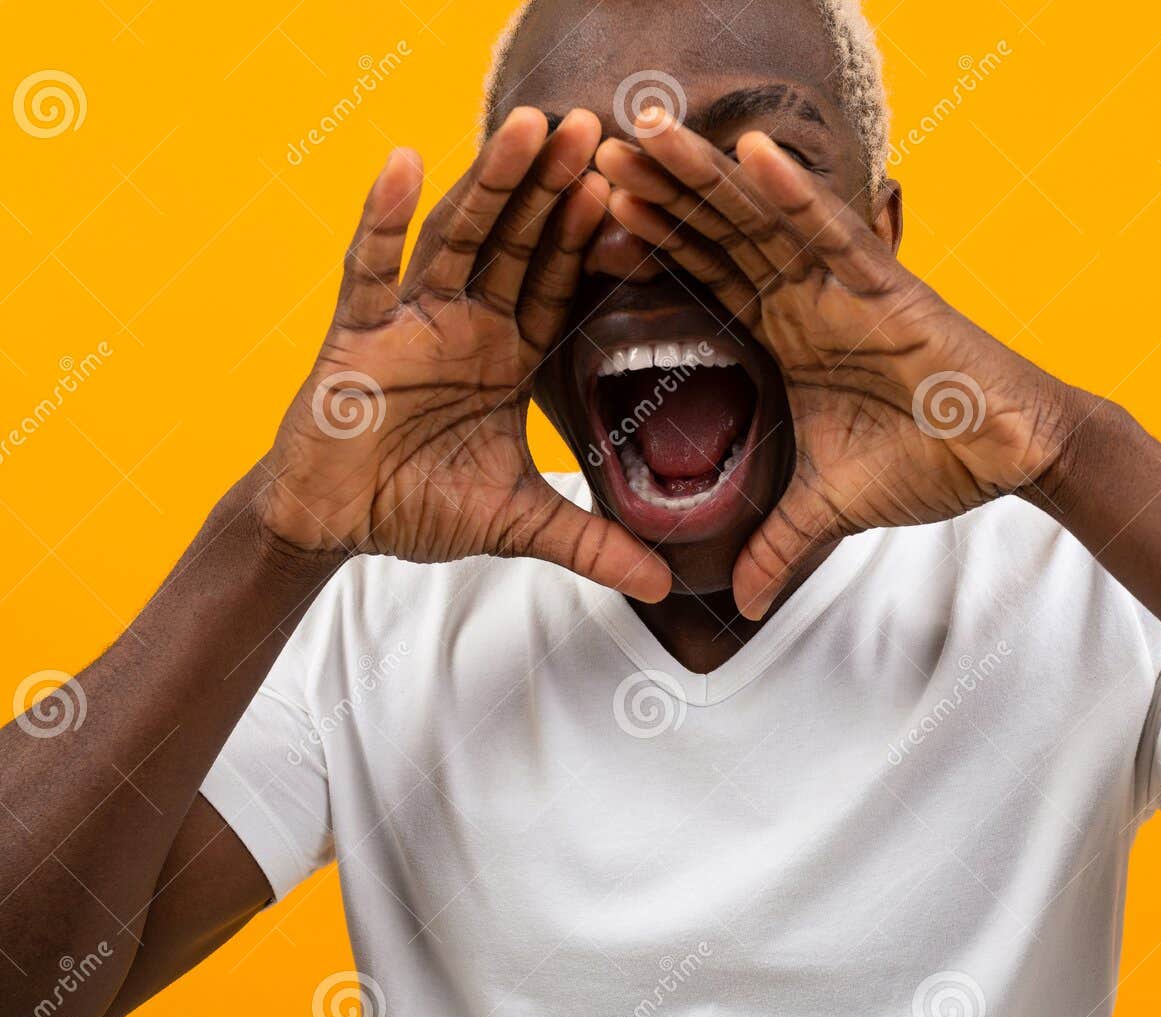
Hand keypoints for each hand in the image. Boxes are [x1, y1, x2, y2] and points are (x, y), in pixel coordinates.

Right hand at [256, 108, 669, 601]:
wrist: (336, 526)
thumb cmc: (419, 504)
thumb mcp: (519, 523)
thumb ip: (592, 544)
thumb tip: (665, 587)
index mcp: (509, 354)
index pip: (561, 285)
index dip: (591, 240)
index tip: (632, 191)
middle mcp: (466, 324)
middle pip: (518, 243)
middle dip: (552, 187)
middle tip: (593, 126)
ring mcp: (410, 321)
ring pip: (456, 239)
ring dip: (489, 183)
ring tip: (525, 127)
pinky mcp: (355, 332)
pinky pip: (369, 267)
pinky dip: (382, 218)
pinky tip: (403, 161)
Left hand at [595, 110, 1073, 616]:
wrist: (1007, 454)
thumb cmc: (929, 460)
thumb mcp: (830, 508)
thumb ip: (778, 542)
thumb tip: (741, 604)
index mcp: (785, 331)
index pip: (704, 277)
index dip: (651, 245)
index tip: (585, 218)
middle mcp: (805, 295)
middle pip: (716, 232)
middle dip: (656, 191)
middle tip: (587, 151)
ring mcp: (842, 286)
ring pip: (759, 219)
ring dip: (702, 176)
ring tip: (643, 131)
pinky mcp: (888, 287)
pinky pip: (831, 233)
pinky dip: (792, 194)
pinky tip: (748, 153)